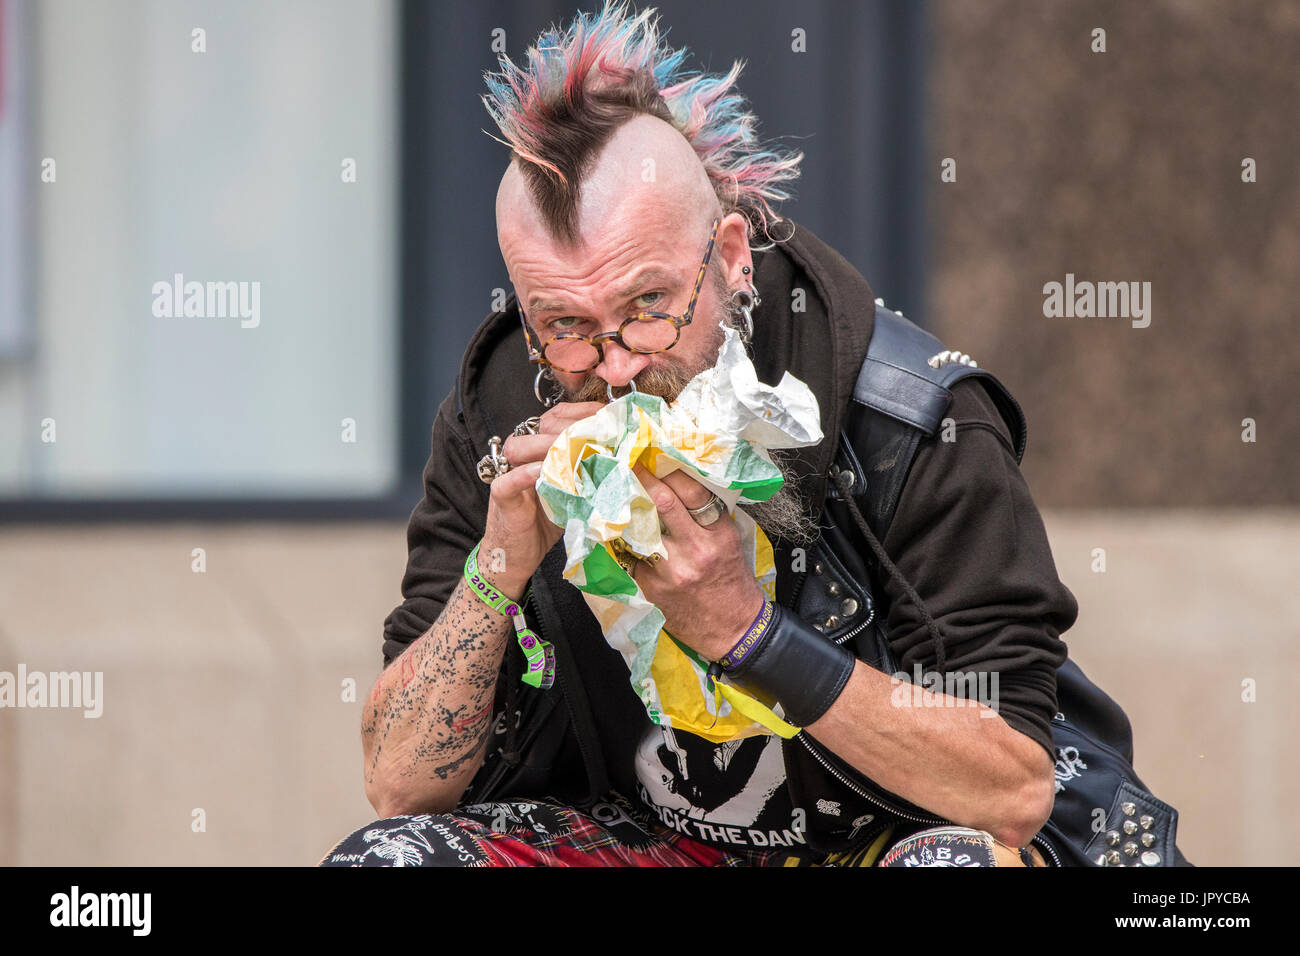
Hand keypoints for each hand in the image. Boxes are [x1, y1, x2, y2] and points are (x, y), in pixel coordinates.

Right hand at [480, 401, 605, 594]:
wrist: (519, 555)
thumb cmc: (549, 521)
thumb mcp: (576, 491)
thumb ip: (591, 471)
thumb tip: (628, 457)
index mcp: (540, 446)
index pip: (559, 416)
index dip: (585, 412)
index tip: (611, 414)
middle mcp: (522, 453)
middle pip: (544, 426)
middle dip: (575, 427)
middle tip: (604, 434)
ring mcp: (508, 472)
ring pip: (523, 446)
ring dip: (553, 445)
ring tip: (580, 451)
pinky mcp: (501, 495)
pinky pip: (511, 479)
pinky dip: (529, 473)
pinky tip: (547, 471)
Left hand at [629, 464, 766, 660]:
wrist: (733, 629)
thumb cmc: (731, 581)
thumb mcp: (730, 542)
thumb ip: (707, 516)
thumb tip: (677, 483)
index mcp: (718, 534)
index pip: (692, 490)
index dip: (669, 468)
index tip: (653, 453)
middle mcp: (695, 549)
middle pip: (663, 502)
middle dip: (642, 477)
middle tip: (627, 459)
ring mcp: (671, 570)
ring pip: (641, 527)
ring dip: (627, 507)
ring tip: (615, 490)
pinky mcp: (652, 587)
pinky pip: (631, 556)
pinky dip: (626, 545)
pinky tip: (619, 535)